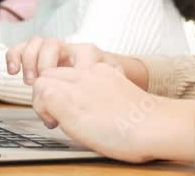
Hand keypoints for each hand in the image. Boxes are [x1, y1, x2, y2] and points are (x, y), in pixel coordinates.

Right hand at [6, 37, 120, 84]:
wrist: (104, 80)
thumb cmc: (107, 79)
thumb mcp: (112, 76)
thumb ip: (113, 73)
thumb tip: (116, 72)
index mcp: (81, 51)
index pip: (64, 45)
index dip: (50, 63)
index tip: (47, 80)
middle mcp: (65, 49)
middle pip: (46, 43)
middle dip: (38, 63)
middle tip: (37, 83)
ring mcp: (51, 54)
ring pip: (32, 44)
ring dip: (26, 61)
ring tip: (29, 81)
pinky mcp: (38, 61)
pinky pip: (21, 51)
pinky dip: (14, 58)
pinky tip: (12, 72)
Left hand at [32, 64, 194, 163]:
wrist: (152, 125)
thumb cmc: (145, 123)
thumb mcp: (124, 98)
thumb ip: (108, 96)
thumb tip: (100, 111)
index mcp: (105, 70)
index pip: (70, 69)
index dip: (63, 88)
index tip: (69, 107)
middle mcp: (89, 72)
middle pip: (52, 72)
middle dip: (48, 92)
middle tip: (56, 115)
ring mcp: (79, 84)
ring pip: (42, 80)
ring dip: (43, 101)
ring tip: (54, 119)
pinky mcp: (68, 100)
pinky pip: (41, 95)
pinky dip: (42, 109)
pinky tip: (55, 123)